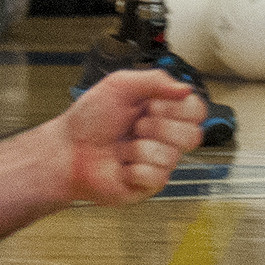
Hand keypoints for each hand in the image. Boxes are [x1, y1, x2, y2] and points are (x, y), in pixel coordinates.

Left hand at [59, 71, 205, 204]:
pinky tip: (120, 165)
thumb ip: (154, 80)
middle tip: (134, 126)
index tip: (153, 105)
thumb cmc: (89, 119)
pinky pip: (156, 176)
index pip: (197, 110)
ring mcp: (160, 161)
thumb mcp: (119, 86)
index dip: (178, 109)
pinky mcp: (151, 184)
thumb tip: (185, 88)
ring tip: (121, 147)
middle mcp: (165, 137)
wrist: (67, 150)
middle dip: (157, 128)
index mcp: (163, 111)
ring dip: (136, 148)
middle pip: (193, 136)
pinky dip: (131, 169)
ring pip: (170, 156)